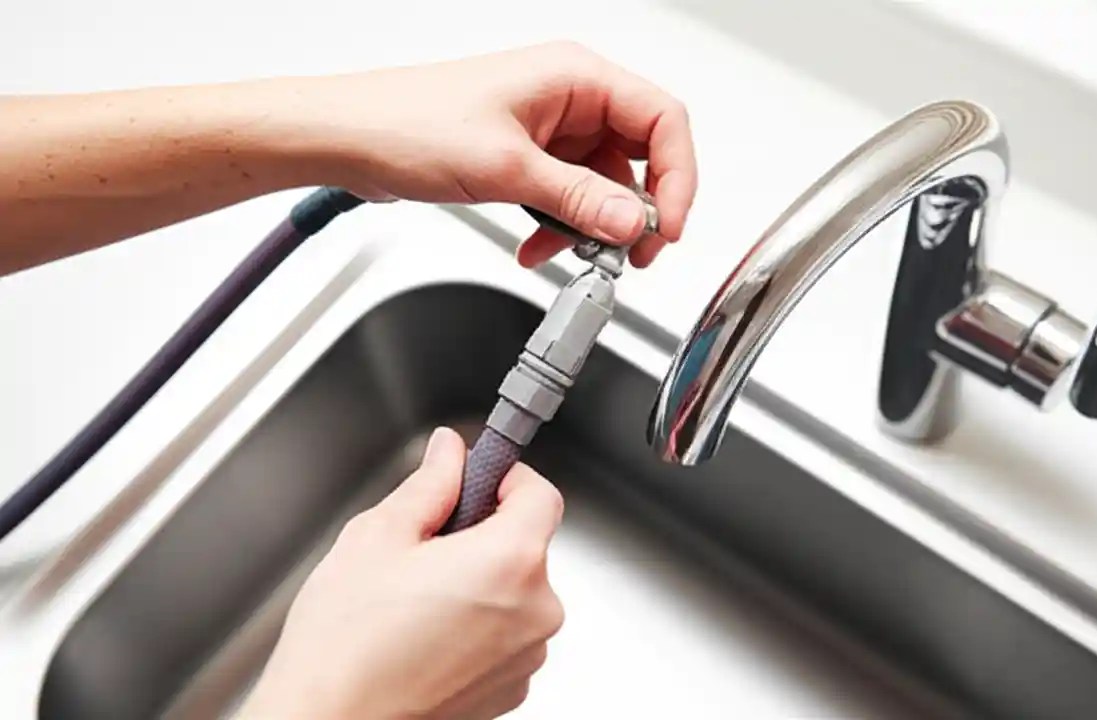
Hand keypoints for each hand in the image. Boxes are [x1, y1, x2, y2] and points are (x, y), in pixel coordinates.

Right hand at [237, 428, 564, 719]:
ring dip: (479, 583)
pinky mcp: (511, 689)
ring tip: (414, 600)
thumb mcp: (378, 538)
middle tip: (424, 545)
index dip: (509, 478)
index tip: (480, 478)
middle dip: (482, 534)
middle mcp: (534, 612)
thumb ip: (429, 485)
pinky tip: (425, 634)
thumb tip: (450, 452)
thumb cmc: (344, 645)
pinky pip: (506, 635)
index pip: (542, 495)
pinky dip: (477, 625)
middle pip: (527, 545)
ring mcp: (526, 657)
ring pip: (515, 593)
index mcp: (510, 562)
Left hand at [312, 41, 697, 268]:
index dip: (676, 177)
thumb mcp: (507, 169)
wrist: (349, 138)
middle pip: (640, 156)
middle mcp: (570, 97)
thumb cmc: (408, 123)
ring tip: (572, 253)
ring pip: (604, 184)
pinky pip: (569, 195)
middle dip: (637, 211)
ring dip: (592, 226)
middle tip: (632, 254)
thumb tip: (634, 223)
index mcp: (575, 76)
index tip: (666, 227)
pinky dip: (562, 226)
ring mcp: (550, 128)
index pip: (661, 120)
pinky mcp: (529, 155)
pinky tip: (539, 247)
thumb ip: (580, 199)